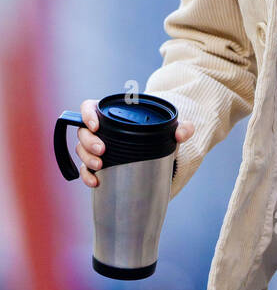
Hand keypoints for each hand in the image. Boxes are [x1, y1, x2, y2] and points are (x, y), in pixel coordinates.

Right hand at [74, 98, 195, 187]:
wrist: (158, 149)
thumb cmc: (158, 132)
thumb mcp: (170, 128)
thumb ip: (182, 127)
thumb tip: (182, 133)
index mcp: (112, 114)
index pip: (89, 107)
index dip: (87, 114)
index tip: (96, 126)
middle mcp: (100, 129)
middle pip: (83, 131)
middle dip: (89, 142)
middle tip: (103, 151)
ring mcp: (97, 147)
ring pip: (81, 150)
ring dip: (87, 158)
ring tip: (100, 166)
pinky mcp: (99, 163)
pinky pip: (86, 169)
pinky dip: (87, 175)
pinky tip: (96, 182)